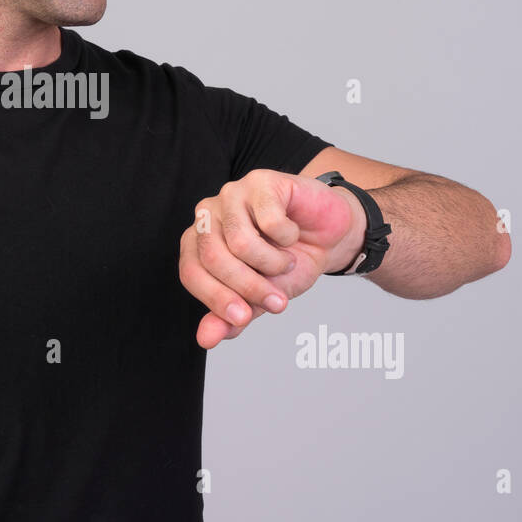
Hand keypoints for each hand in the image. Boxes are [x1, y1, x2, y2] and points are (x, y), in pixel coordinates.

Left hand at [178, 169, 362, 348]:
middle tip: (277, 301)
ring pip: (240, 241)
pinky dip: (288, 238)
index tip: (244, 317)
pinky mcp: (261, 181)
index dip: (215, 298)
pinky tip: (292, 234)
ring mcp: (232, 194)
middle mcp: (208, 215)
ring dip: (272, 264)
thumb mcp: (262, 299)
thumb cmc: (290, 263)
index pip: (191, 272)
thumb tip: (206, 339)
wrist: (330, 238)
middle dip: (248, 286)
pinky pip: (270, 221)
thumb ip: (232, 317)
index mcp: (198, 243)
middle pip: (213, 257)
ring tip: (286, 263)